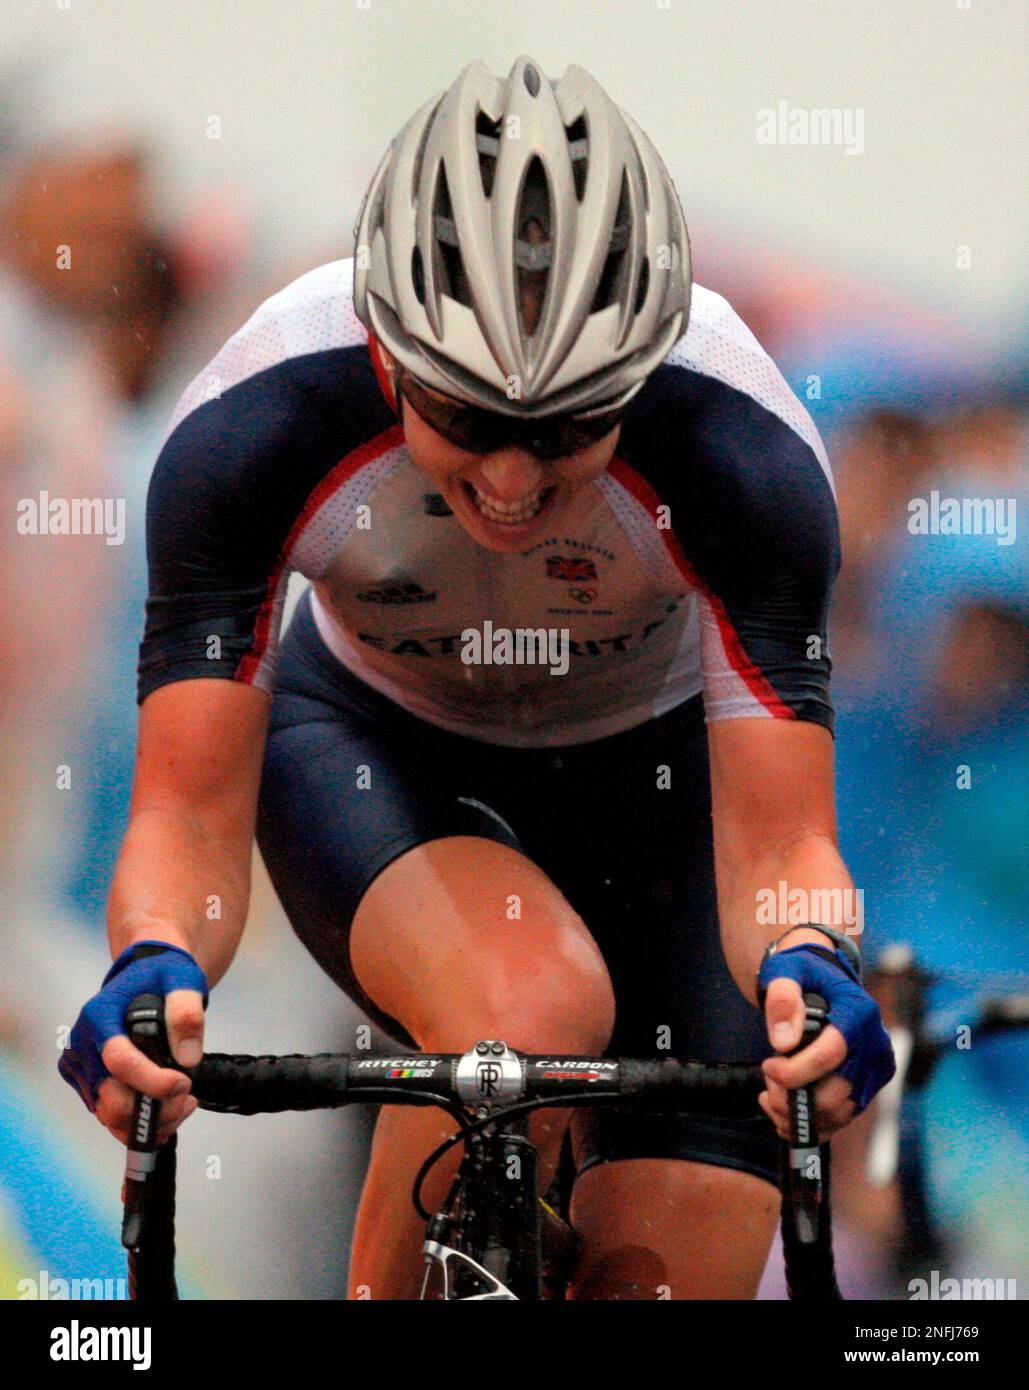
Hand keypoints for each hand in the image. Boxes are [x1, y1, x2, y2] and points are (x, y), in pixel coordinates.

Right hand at [59, 941, 207, 1145]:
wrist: (143, 978)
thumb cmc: (161, 976)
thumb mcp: (181, 979)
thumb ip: (186, 1011)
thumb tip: (187, 1059)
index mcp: (97, 1016)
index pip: (117, 1059)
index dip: (152, 1079)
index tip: (184, 1083)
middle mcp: (81, 1046)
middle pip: (110, 1097)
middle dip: (153, 1107)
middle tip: (188, 1096)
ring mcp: (82, 1070)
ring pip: (111, 1115)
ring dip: (151, 1121)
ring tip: (184, 1103)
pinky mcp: (88, 1087)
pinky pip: (112, 1118)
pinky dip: (142, 1124)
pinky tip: (170, 1111)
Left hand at [756, 941, 895, 1140]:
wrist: (822, 978)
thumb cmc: (802, 972)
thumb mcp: (786, 971)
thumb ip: (782, 999)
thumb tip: (783, 1042)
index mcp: (860, 1013)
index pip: (831, 1055)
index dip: (794, 1071)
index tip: (767, 1066)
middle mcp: (876, 1045)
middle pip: (836, 1093)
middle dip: (793, 1097)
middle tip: (767, 1078)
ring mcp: (875, 1071)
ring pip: (838, 1114)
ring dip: (797, 1115)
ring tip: (771, 1092)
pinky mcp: (868, 1088)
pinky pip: (839, 1119)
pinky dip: (808, 1123)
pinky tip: (782, 1106)